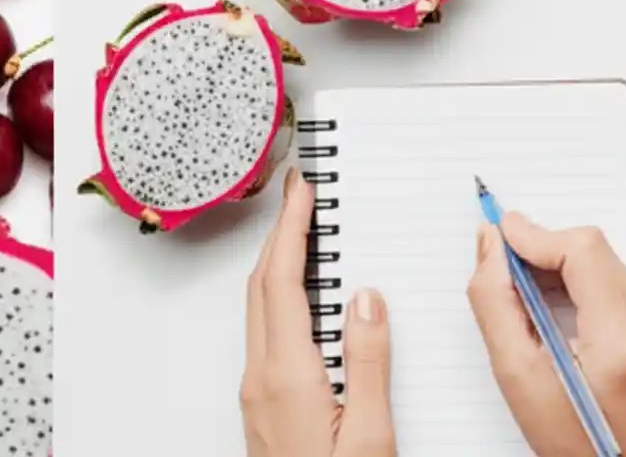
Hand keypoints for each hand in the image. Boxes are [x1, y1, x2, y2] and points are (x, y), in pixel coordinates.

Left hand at [241, 167, 395, 456]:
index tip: (302, 193)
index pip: (282, 282)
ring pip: (257, 308)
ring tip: (302, 231)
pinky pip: (263, 332)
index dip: (290, 231)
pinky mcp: (259, 403)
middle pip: (261, 287)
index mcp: (287, 376)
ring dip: (275, 264)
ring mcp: (255, 390)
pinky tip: (301, 294)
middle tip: (300, 195)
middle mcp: (260, 377)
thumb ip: (368, 362)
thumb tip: (366, 299)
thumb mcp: (371, 436)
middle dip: (278, 234)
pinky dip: (278, 297)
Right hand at [468, 212, 625, 455]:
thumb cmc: (581, 444)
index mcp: (621, 338)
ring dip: (561, 274)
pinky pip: (617, 285)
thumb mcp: (520, 378)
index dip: (534, 234)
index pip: (581, 249)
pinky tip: (562, 320)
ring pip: (604, 265)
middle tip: (505, 280)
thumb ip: (496, 303)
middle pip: (592, 253)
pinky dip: (582, 290)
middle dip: (542, 255)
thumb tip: (491, 248)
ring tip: (535, 313)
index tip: (500, 233)